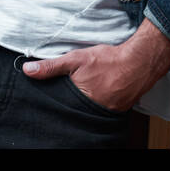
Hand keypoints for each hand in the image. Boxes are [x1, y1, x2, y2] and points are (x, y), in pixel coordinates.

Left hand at [21, 20, 169, 111]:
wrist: (141, 61)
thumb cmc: (109, 59)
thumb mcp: (76, 59)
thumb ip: (51, 66)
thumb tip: (28, 70)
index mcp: (79, 99)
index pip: (60, 104)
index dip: (58, 97)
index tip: (59, 90)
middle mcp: (92, 110)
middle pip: (75, 108)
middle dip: (73, 101)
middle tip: (78, 87)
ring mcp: (107, 111)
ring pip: (90, 110)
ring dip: (88, 101)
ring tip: (91, 88)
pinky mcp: (119, 110)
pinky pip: (104, 109)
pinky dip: (102, 101)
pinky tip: (103, 91)